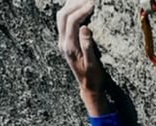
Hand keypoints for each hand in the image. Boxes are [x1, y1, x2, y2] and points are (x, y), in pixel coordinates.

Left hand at [56, 0, 112, 114]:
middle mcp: (63, 43)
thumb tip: (84, 28)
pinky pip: (64, 21)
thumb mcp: (93, 63)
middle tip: (89, 0)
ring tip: (84, 0)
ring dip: (71, 6)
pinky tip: (80, 7)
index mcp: (69, 47)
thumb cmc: (93, 76)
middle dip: (75, 4)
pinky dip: (71, 11)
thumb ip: (88, 46)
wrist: (88, 87)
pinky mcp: (66, 41)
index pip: (71, 21)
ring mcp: (63, 41)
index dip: (81, 10)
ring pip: (62, 17)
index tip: (93, 4)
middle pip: (63, 16)